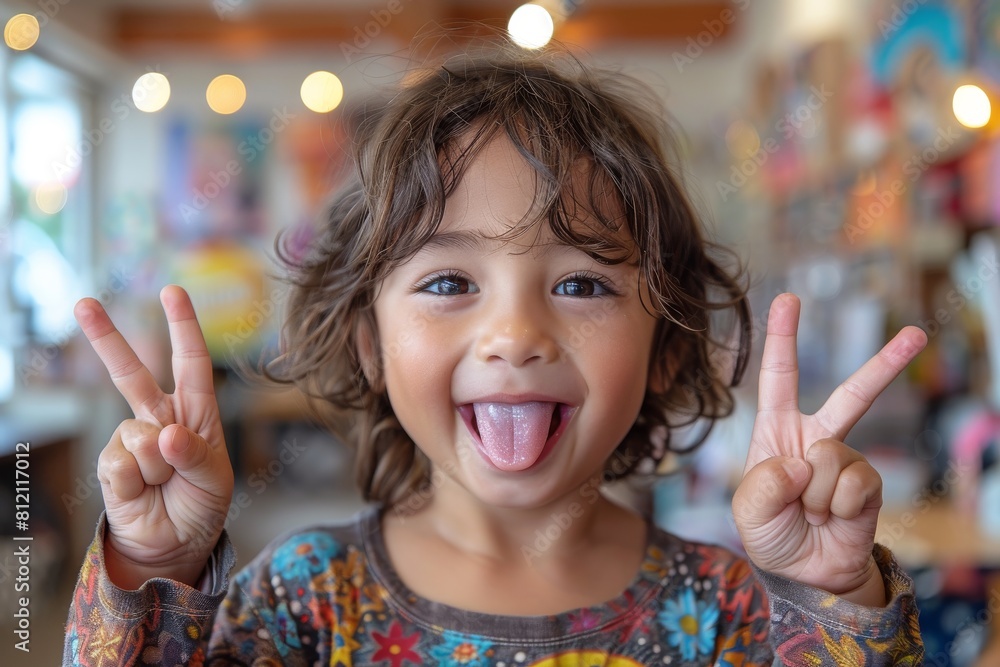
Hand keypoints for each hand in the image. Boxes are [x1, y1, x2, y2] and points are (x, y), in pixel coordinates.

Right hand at [74, 285, 233, 589]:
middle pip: (131, 374)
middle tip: (84, 304)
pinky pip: (122, 463)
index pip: (190, 363)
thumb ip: (195, 454)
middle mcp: (159, 418)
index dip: (183, 327)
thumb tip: (165, 434)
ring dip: (160, 465)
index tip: (172, 292)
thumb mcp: (214, 479)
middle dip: (106, 338)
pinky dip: (139, 481)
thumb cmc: (200, 504)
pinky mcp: (111, 464)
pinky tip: (144, 492)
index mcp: (194, 412)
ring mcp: (131, 440)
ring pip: (139, 433)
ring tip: (166, 483)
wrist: (174, 544)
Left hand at [732, 294, 925, 605]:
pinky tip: (831, 519)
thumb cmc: (771, 532)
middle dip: (887, 364)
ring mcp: (845, 460)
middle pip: (853, 395)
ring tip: (810, 513)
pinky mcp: (868, 485)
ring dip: (814, 495)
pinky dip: (836, 508)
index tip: (789, 300)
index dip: (781, 338)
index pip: (779, 377)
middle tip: (917, 334)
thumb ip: (765, 483)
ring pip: (832, 458)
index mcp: (777, 432)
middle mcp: (815, 438)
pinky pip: (853, 485)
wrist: (804, 574)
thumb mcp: (747, 510)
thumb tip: (805, 460)